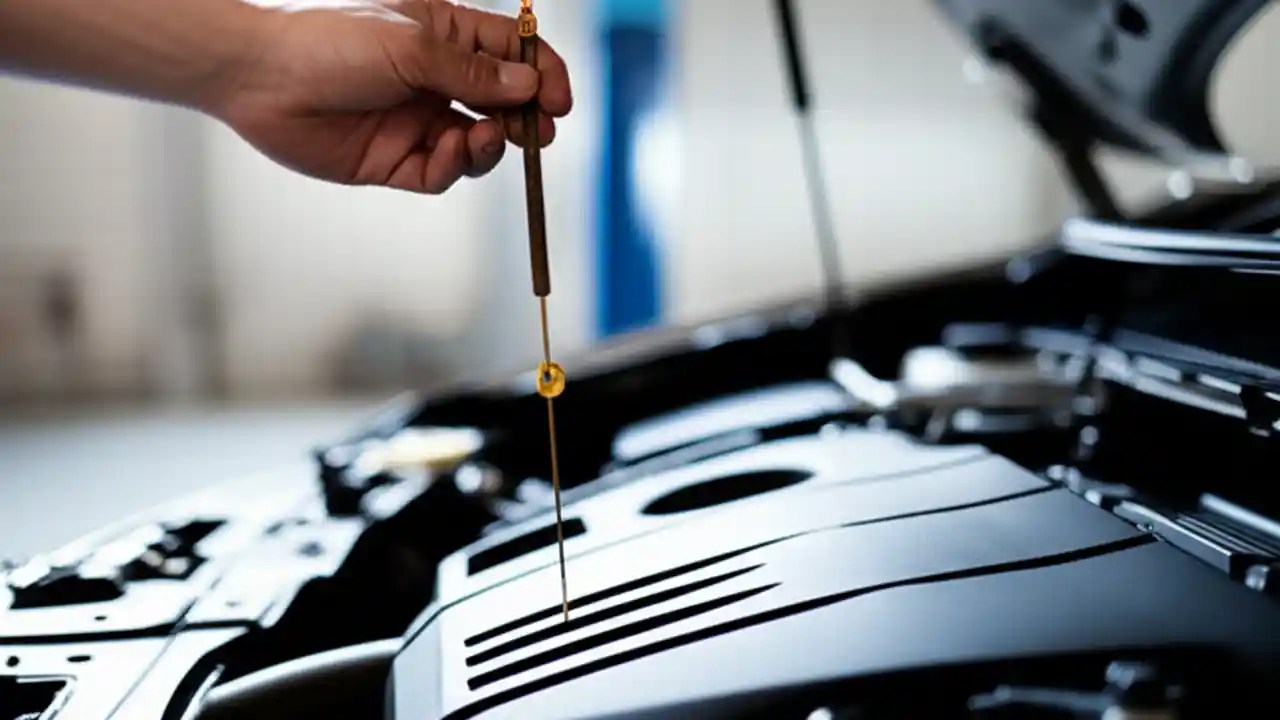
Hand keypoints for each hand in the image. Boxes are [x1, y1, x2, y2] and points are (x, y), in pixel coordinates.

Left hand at [212, 0, 572, 193]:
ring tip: (487, 138)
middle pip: (501, 103)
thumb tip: (529, 88)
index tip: (560, 99)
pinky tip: (450, 150)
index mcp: (441, 34)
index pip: (510, 53)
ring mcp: (414, 120)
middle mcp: (432, 78)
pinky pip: (440, 171)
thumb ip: (474, 74)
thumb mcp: (413, 47)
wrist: (258, 76)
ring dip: (491, 144)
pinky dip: (454, 165)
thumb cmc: (329, 39)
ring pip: (476, 143)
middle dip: (525, 118)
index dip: (541, 74)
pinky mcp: (392, 160)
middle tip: (540, 130)